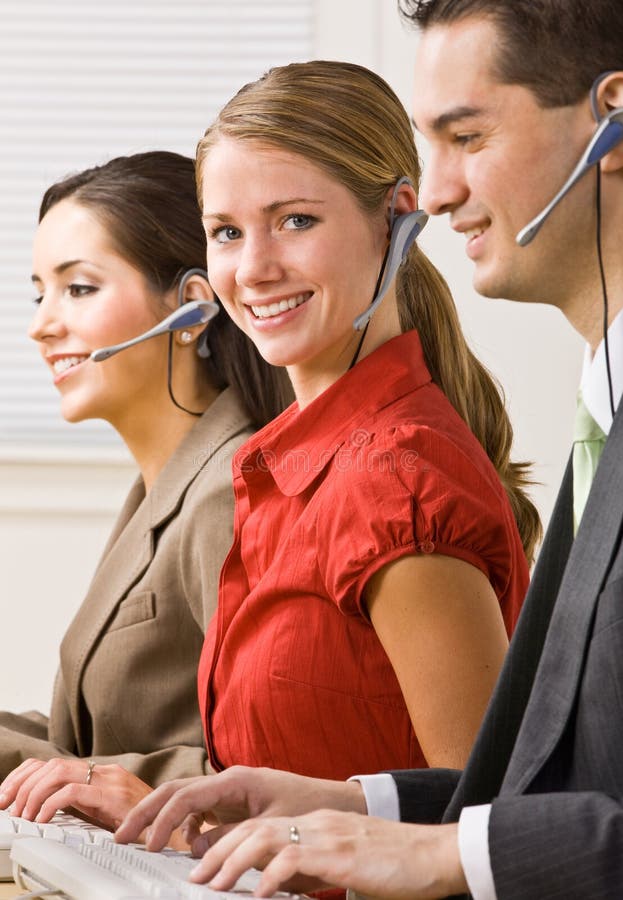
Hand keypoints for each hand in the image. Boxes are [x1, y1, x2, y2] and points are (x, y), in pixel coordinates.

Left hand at [0, 757, 152, 834]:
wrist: (173, 831)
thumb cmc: (143, 825)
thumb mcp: (105, 811)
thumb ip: (83, 803)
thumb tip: (48, 809)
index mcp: (100, 773)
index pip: (53, 762)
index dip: (25, 775)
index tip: (7, 793)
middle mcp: (104, 771)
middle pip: (50, 764)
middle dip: (21, 784)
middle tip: (8, 805)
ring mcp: (109, 780)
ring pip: (58, 772)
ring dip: (33, 794)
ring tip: (25, 814)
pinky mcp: (113, 795)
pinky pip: (73, 791)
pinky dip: (51, 804)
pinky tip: (44, 818)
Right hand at [115, 765, 365, 854]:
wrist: (337, 802)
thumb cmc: (308, 809)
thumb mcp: (270, 826)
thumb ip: (231, 836)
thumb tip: (193, 846)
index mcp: (235, 780)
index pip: (186, 797)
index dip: (162, 821)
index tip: (148, 847)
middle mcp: (227, 779)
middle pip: (175, 790)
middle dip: (146, 811)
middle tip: (121, 836)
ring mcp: (229, 789)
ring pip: (183, 798)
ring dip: (160, 817)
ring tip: (141, 841)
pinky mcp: (233, 802)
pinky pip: (199, 810)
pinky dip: (185, 825)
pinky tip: (183, 844)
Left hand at [196, 811, 467, 899]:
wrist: (433, 854)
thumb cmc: (394, 865)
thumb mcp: (345, 864)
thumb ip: (314, 869)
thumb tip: (279, 887)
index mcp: (316, 825)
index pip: (262, 827)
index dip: (230, 844)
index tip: (206, 867)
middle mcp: (317, 824)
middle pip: (255, 828)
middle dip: (220, 852)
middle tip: (195, 876)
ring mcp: (328, 836)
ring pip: (267, 838)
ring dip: (235, 861)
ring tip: (213, 884)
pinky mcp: (341, 854)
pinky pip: (297, 860)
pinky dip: (273, 876)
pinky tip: (258, 894)